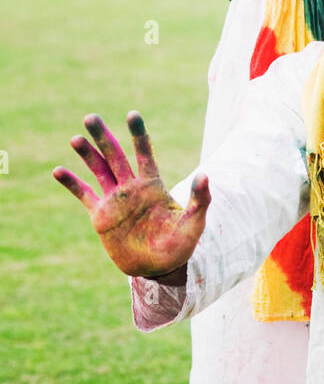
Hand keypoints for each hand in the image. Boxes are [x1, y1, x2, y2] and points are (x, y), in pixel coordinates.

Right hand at [54, 112, 209, 277]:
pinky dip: (71, 183)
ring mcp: (115, 200)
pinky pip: (84, 195)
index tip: (132, 114)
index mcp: (153, 184)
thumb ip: (200, 199)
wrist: (159, 268)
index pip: (144, 152)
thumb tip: (205, 174)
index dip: (138, 134)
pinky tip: (58, 170)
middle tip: (90, 117)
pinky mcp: (101, 216)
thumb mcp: (194, 222)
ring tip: (75, 138)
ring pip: (98, 171)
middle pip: (115, 155)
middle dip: (103, 137)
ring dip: (87, 155)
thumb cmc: (180, 245)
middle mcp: (131, 187)